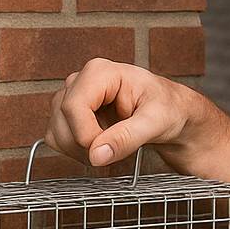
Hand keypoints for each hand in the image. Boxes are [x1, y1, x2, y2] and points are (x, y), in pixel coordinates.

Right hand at [46, 57, 195, 166]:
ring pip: (56, 131)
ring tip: (112, 146)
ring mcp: (73, 96)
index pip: (73, 107)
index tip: (105, 150)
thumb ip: (126, 138)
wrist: (172, 113)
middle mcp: (82, 81)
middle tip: (114, 150)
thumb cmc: (168, 108)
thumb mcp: (155, 122)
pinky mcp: (71, 113)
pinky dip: (76, 151)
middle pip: (61, 120)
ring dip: (80, 150)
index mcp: (101, 72)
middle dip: (84, 145)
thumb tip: (96, 155)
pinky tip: (102, 145)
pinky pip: (58, 138)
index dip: (85, 135)